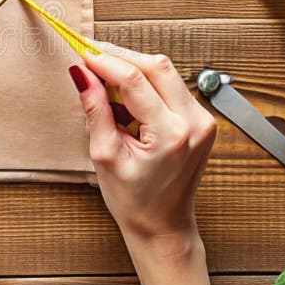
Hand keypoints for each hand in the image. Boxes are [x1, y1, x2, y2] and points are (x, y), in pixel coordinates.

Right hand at [69, 50, 216, 251]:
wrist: (163, 226)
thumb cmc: (134, 201)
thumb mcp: (105, 155)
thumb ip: (95, 110)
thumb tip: (81, 74)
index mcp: (171, 135)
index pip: (135, 80)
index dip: (106, 63)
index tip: (84, 57)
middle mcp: (194, 122)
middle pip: (156, 66)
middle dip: (120, 58)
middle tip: (92, 60)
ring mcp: (203, 119)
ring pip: (165, 71)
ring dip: (133, 68)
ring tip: (106, 83)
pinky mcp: (201, 118)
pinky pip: (172, 85)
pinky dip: (146, 83)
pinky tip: (126, 97)